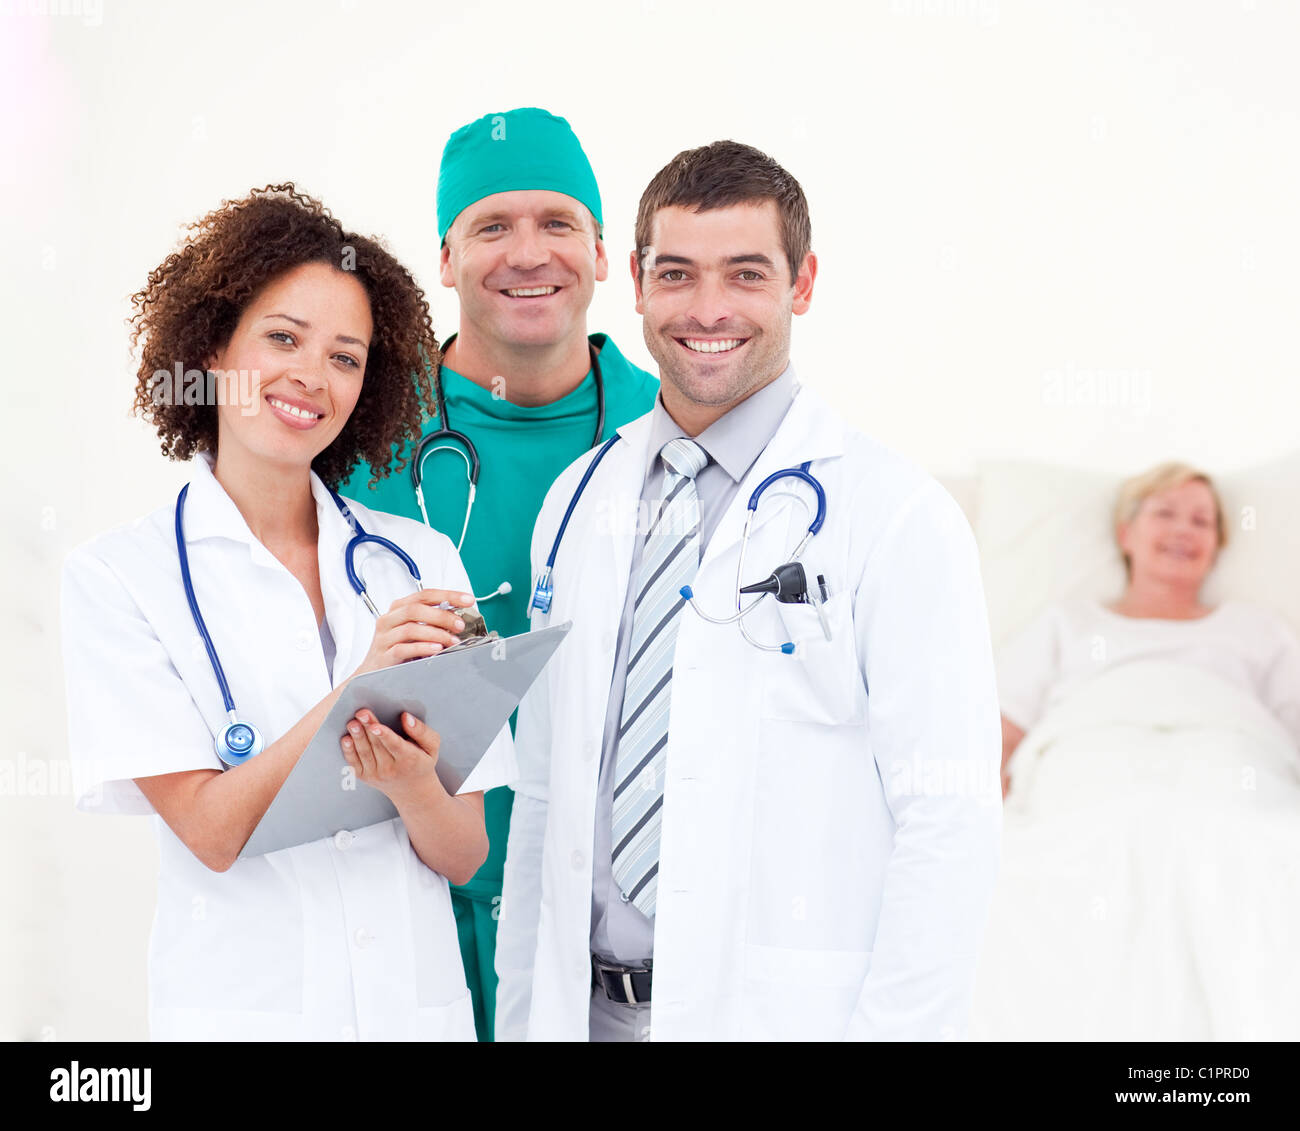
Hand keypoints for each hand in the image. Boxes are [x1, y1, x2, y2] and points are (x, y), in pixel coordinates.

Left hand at [340, 709, 442, 807]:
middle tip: (361, 713)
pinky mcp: (365, 777)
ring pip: (364, 752)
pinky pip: (354, 763)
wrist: (412, 790)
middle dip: (368, 728)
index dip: (384, 735)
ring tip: (352, 723)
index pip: (395, 745)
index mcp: (409, 759)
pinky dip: (349, 751)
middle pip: (377, 746)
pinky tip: (346, 739)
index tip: (376, 725)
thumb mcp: (431, 746)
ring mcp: (376, 774)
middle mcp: (391, 769)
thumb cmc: (421, 762)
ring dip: (357, 737)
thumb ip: (422, 731)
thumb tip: (406, 717)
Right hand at [351, 587, 474, 677]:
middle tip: (460, 624)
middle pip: (416, 610)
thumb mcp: (414, 631)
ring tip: (452, 641)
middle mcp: (389, 620)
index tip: (468, 599)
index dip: (448, 595)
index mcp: (399, 608)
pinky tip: (436, 649)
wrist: (372, 673)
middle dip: (442, 616)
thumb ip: (432, 622)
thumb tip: (458, 619)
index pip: (425, 595)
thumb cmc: (396, 649)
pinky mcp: (384, 655)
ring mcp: (384, 638)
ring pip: (410, 629)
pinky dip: (422, 648)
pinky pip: (403, 649)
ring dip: (436, 634)